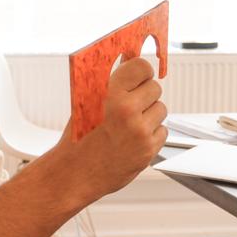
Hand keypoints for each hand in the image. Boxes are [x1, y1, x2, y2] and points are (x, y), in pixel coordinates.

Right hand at [53, 57, 167, 201]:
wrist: (74, 173)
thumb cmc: (78, 138)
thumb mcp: (86, 103)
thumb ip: (111, 83)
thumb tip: (128, 63)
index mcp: (110, 93)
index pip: (142, 67)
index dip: (141, 72)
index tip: (138, 77)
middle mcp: (127, 110)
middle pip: (155, 88)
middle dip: (144, 94)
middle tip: (129, 105)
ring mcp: (140, 131)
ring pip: (161, 109)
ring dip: (149, 114)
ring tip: (128, 125)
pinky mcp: (148, 149)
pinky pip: (162, 130)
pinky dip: (151, 133)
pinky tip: (131, 139)